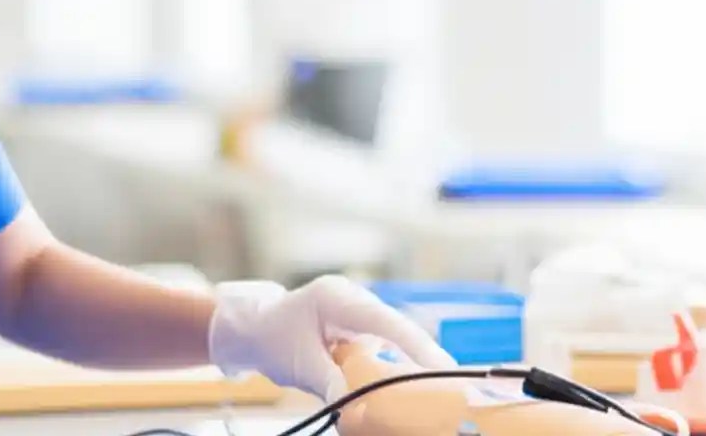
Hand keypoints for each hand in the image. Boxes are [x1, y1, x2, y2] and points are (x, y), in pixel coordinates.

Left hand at [207, 275, 455, 400]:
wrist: (253, 329)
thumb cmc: (270, 337)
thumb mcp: (298, 364)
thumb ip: (329, 382)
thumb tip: (355, 409)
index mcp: (338, 298)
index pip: (385, 321)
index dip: (416, 345)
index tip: (442, 369)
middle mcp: (354, 301)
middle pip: (399, 330)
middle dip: (424, 357)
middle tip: (452, 387)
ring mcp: (359, 314)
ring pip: (396, 340)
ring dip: (414, 364)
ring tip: (439, 391)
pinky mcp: (360, 330)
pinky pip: (386, 348)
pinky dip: (397, 367)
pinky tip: (412, 388)